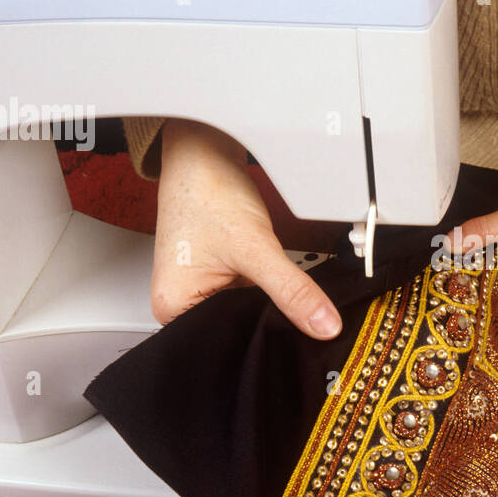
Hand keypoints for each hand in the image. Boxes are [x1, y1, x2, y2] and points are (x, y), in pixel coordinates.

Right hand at [151, 119, 344, 338]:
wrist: (203, 153)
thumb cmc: (207, 191)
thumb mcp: (257, 247)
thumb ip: (293, 291)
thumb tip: (324, 326)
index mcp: (173, 308)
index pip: (226, 343)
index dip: (262, 338)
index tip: (297, 334)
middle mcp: (178, 305)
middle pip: (235, 330)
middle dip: (266, 320)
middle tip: (296, 310)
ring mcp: (196, 290)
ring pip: (244, 313)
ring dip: (266, 303)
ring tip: (276, 282)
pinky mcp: (213, 277)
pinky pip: (245, 295)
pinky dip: (263, 289)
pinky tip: (271, 276)